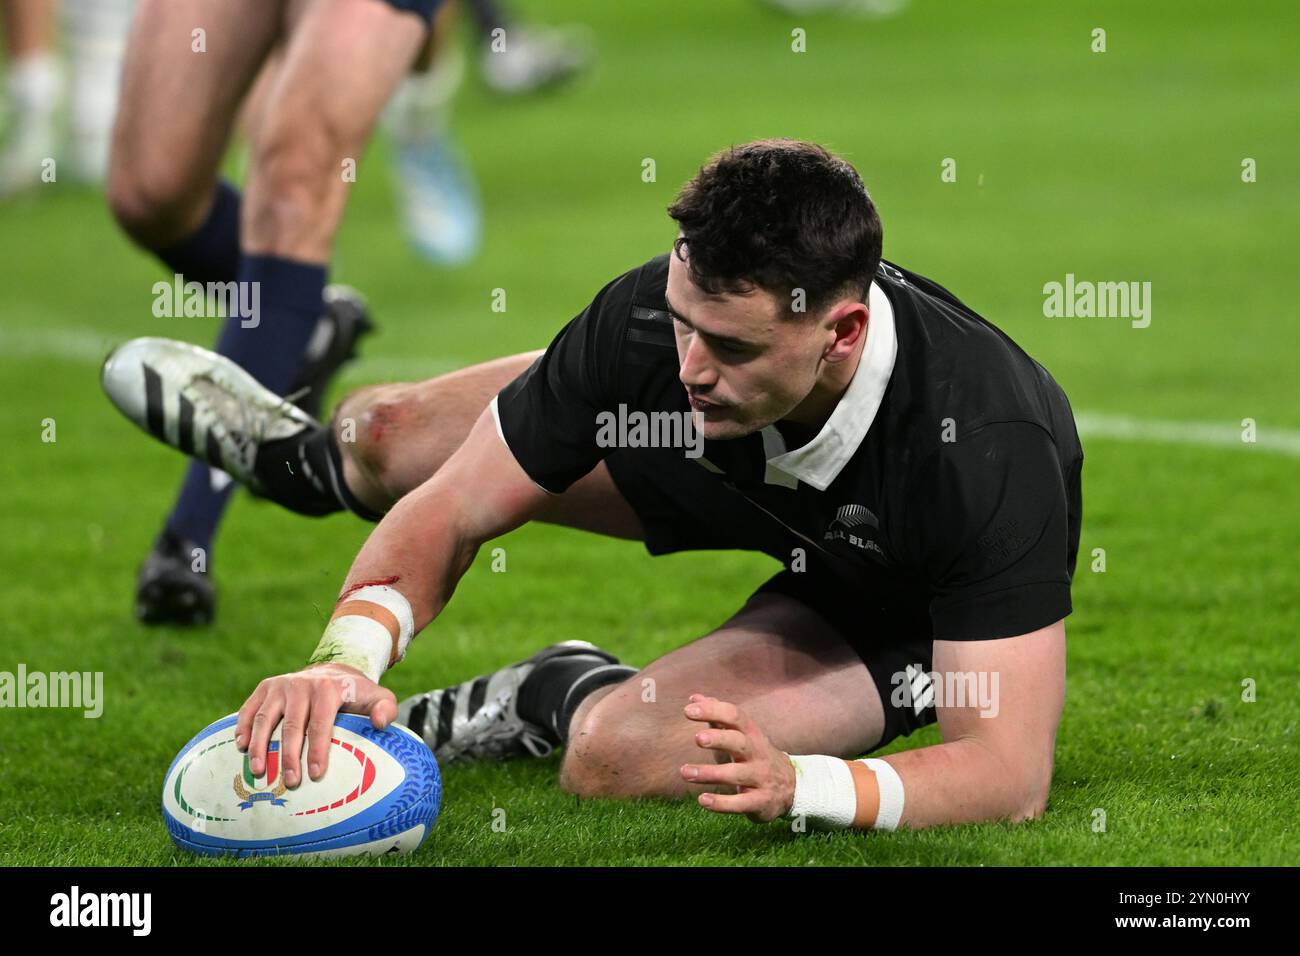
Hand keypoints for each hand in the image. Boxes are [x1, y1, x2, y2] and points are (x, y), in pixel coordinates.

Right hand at [234, 663, 397, 788]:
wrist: (332, 670)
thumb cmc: (354, 693)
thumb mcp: (377, 697)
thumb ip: (385, 708)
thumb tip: (379, 723)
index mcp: (328, 689)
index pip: (320, 724)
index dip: (317, 750)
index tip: (315, 774)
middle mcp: (302, 684)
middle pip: (291, 726)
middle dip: (289, 757)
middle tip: (289, 783)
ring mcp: (281, 685)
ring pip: (265, 718)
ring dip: (259, 746)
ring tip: (259, 771)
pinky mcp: (265, 687)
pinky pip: (249, 708)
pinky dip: (242, 728)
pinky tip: (241, 748)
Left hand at [679, 694, 795, 823]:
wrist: (791, 787)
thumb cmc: (754, 755)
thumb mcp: (740, 735)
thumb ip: (718, 717)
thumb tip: (694, 697)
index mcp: (751, 734)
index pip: (735, 716)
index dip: (713, 711)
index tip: (688, 710)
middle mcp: (757, 753)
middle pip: (739, 742)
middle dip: (719, 739)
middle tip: (697, 738)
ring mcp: (760, 778)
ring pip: (736, 774)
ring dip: (710, 773)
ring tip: (685, 772)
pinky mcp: (760, 802)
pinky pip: (741, 803)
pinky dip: (722, 803)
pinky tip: (703, 800)